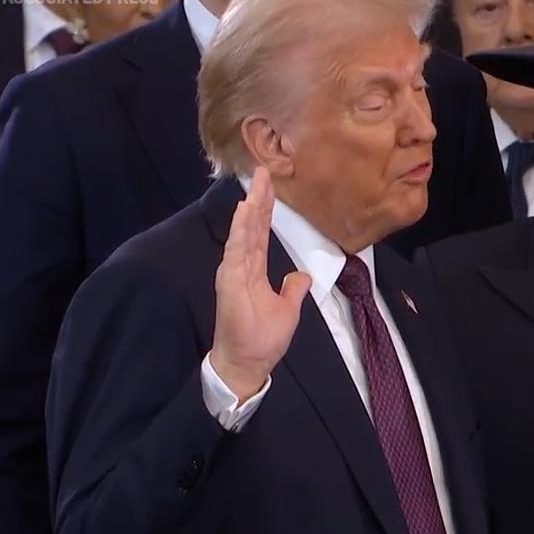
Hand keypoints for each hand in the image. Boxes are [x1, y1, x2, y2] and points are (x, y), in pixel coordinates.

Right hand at [209, 168, 311, 397]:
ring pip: (244, 231)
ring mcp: (234, 271)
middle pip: (251, 225)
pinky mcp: (231, 280)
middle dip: (258, 198)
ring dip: (250, 206)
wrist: (248, 363)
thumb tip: (302, 276)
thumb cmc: (262, 339)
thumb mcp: (288, 309)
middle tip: (263, 170)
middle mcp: (242, 266)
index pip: (259, 233)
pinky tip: (245, 209)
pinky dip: (241, 228)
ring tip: (256, 182)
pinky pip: (237, 249)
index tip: (269, 186)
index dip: (265, 210)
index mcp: (254, 271)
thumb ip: (293, 289)